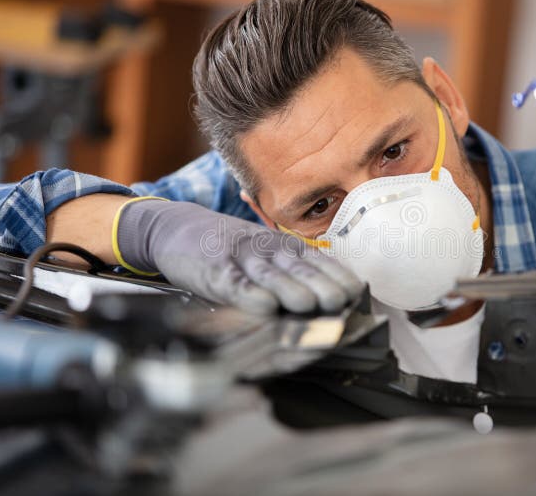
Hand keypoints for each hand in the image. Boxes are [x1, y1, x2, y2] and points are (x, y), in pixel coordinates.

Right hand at [116, 199, 363, 313]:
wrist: (177, 228)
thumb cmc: (230, 249)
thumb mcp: (266, 253)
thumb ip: (294, 274)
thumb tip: (333, 304)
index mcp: (285, 246)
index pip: (321, 261)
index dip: (340, 278)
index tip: (358, 296)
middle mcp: (268, 250)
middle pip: (302, 269)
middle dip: (323, 286)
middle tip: (341, 304)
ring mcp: (241, 259)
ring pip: (272, 276)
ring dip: (291, 290)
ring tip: (308, 304)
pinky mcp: (214, 272)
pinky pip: (235, 284)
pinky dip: (249, 296)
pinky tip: (262, 306)